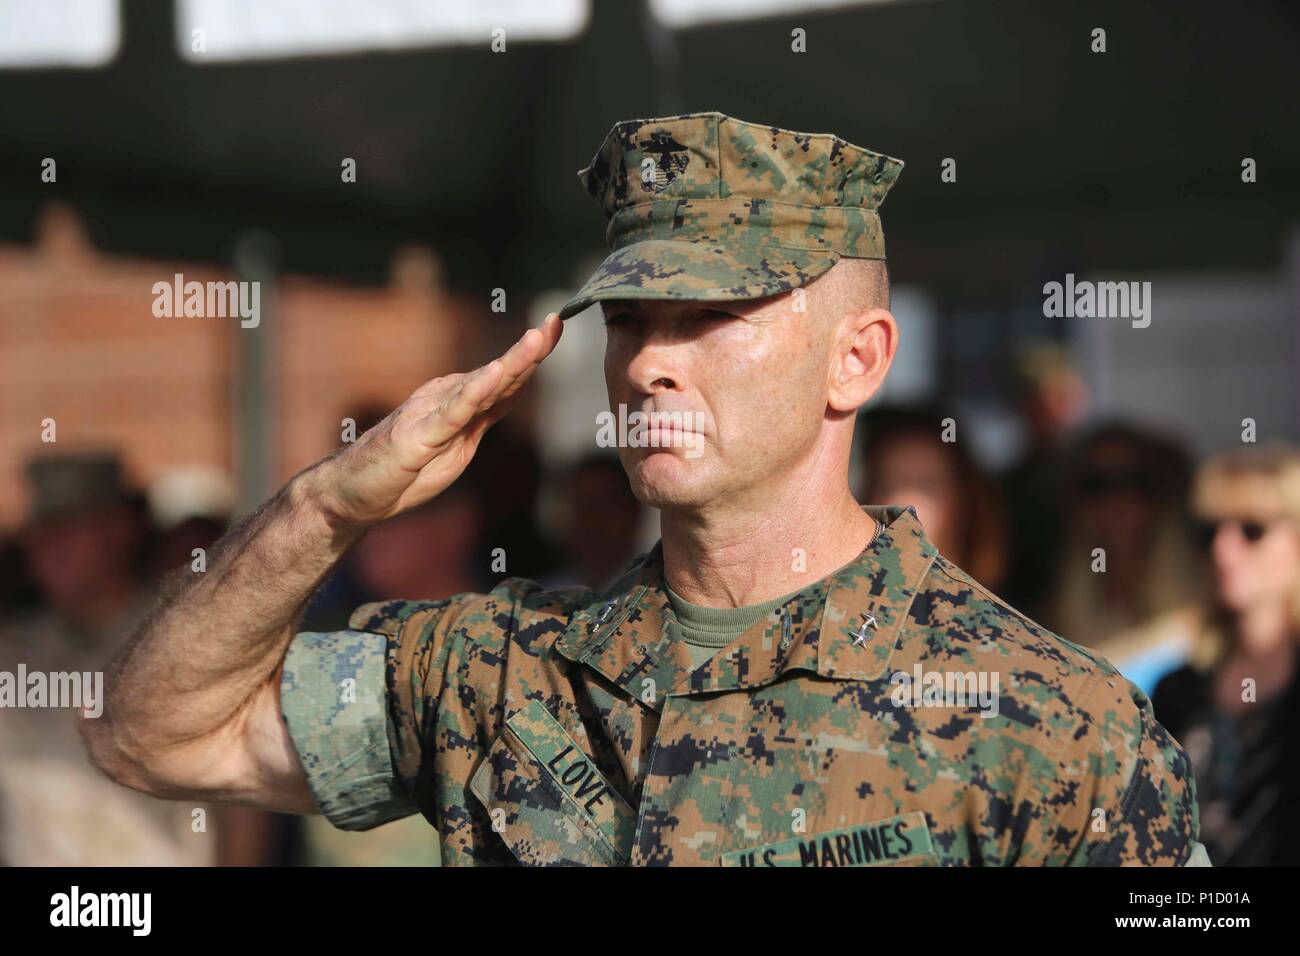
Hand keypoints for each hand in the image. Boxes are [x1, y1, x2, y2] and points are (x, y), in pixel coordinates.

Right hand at [311, 312, 562, 528]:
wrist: (352, 493)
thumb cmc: (402, 472)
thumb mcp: (455, 446)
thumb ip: (479, 419)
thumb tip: (508, 392)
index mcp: (457, 402)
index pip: (503, 378)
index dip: (531, 356)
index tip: (556, 328)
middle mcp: (445, 399)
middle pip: (497, 375)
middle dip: (530, 349)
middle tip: (555, 321)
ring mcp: (431, 414)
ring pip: (479, 386)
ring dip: (511, 362)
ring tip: (536, 339)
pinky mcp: (418, 436)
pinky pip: (452, 413)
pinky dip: (475, 392)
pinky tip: (494, 375)